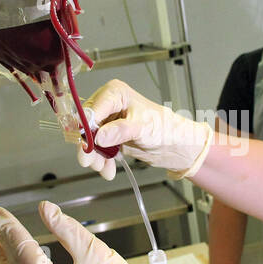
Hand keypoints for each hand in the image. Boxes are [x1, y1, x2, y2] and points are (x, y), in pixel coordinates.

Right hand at [75, 80, 212, 180]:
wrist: (176, 145)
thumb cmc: (165, 128)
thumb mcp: (143, 128)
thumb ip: (120, 131)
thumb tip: (99, 135)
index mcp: (115, 93)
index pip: (91, 109)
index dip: (86, 128)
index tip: (86, 144)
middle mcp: (108, 105)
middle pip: (86, 125)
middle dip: (89, 146)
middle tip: (90, 162)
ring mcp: (108, 121)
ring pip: (90, 140)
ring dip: (94, 156)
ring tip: (102, 168)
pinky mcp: (110, 136)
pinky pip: (97, 149)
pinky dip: (101, 160)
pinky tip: (107, 169)